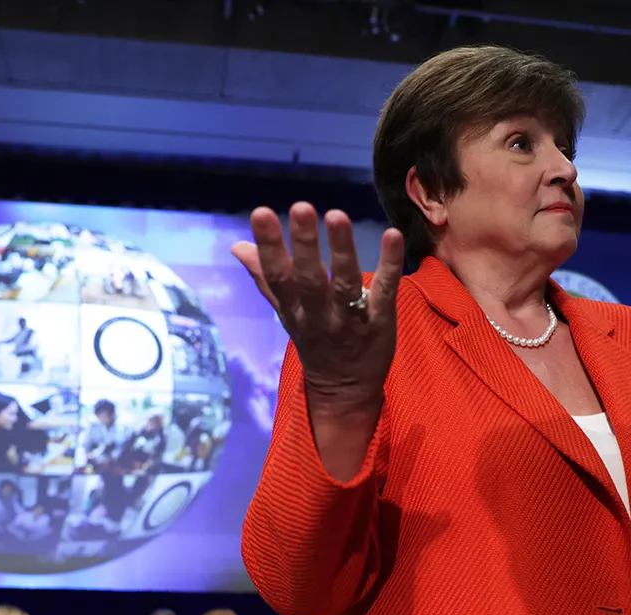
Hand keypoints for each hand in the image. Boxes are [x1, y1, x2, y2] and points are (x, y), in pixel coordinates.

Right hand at [232, 204, 403, 414]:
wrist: (346, 391)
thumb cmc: (316, 342)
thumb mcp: (286, 313)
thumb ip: (266, 279)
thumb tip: (237, 246)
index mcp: (294, 310)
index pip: (277, 277)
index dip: (269, 246)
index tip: (261, 213)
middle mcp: (319, 315)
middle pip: (309, 280)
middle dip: (305, 244)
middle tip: (301, 207)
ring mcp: (350, 319)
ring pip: (345, 284)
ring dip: (342, 250)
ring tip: (337, 216)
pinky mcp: (381, 321)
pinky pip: (385, 291)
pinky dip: (389, 264)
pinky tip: (393, 236)